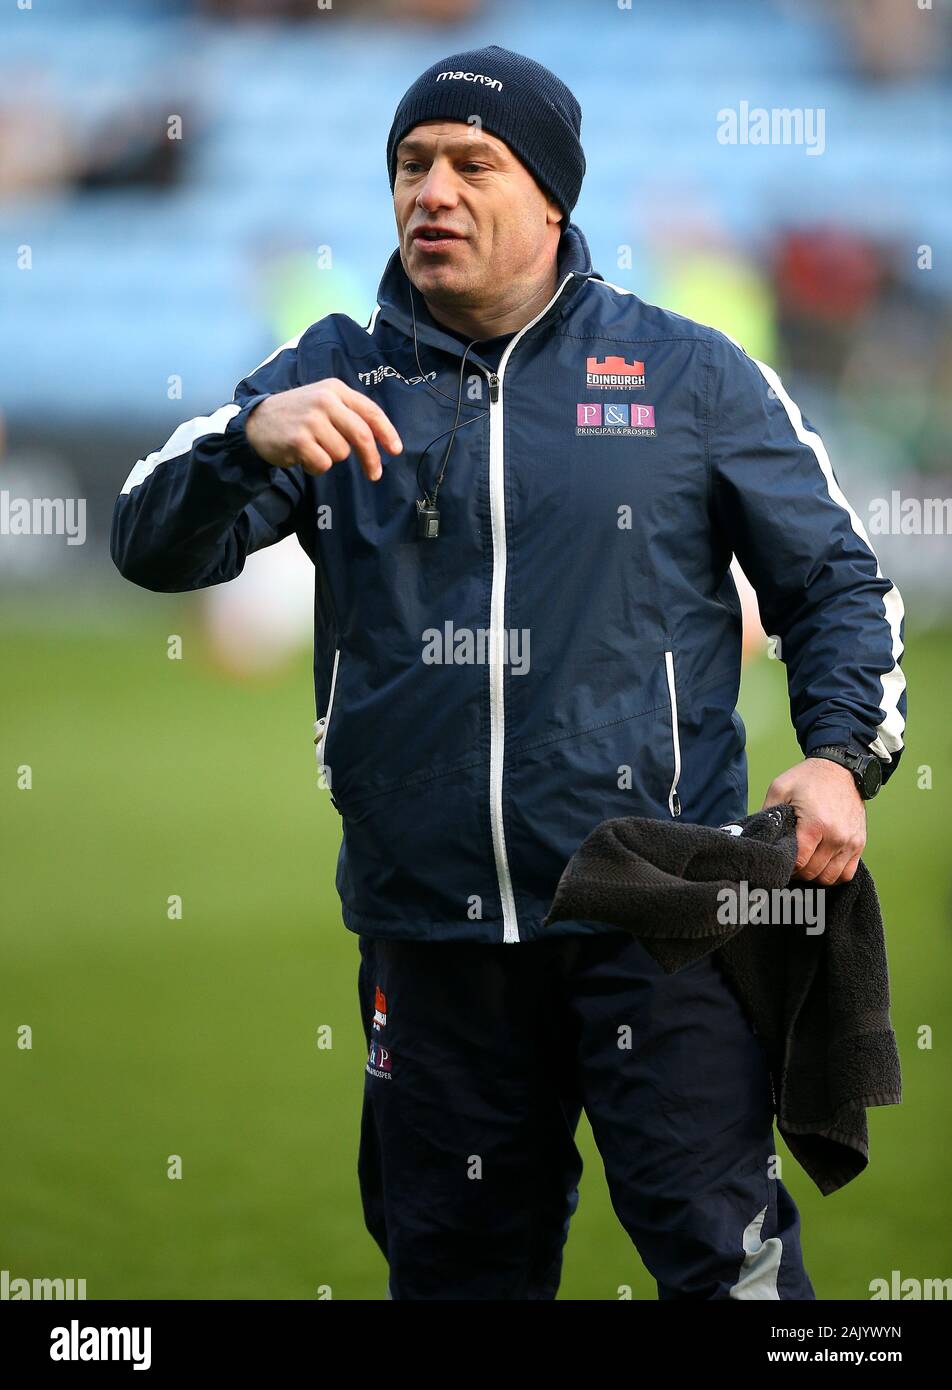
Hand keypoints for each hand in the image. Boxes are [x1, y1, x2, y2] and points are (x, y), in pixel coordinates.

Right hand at [244, 379, 402, 481]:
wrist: (256, 421)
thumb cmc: (296, 415)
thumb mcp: (322, 402)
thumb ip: (349, 414)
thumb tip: (380, 439)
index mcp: (335, 389)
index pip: (370, 411)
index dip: (387, 433)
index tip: (395, 450)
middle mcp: (325, 401)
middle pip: (362, 435)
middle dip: (371, 458)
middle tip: (374, 474)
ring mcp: (311, 420)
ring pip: (341, 453)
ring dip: (330, 458)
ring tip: (313, 449)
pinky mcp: (299, 439)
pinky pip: (323, 464)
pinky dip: (315, 467)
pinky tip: (303, 456)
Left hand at [762, 757, 866, 884]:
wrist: (841, 768)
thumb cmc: (808, 778)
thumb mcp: (780, 788)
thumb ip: (768, 814)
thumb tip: (759, 836)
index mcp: (815, 825)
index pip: (799, 862)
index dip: (785, 866)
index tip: (778, 860)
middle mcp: (836, 837)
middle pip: (813, 872)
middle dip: (798, 871)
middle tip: (789, 861)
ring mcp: (850, 842)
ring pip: (830, 877)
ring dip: (814, 875)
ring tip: (805, 863)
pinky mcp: (859, 843)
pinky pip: (847, 873)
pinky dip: (833, 874)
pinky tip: (822, 864)